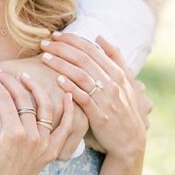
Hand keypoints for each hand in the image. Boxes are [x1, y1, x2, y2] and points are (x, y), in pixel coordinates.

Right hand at [0, 67, 76, 174]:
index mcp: (13, 134)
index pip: (3, 98)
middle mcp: (33, 137)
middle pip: (23, 99)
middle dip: (9, 81)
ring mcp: (45, 144)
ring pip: (45, 108)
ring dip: (36, 89)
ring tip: (25, 77)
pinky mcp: (51, 150)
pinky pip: (64, 128)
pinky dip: (67, 111)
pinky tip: (66, 95)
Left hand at [40, 33, 148, 160]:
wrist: (130, 139)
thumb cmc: (123, 107)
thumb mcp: (125, 81)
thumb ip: (115, 58)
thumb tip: (100, 36)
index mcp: (117, 72)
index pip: (91, 49)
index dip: (72, 40)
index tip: (55, 35)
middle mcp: (113, 83)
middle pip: (84, 59)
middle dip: (62, 48)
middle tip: (44, 43)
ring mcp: (106, 99)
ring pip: (81, 76)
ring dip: (61, 64)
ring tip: (45, 57)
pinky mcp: (99, 115)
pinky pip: (83, 98)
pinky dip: (70, 87)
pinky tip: (57, 80)